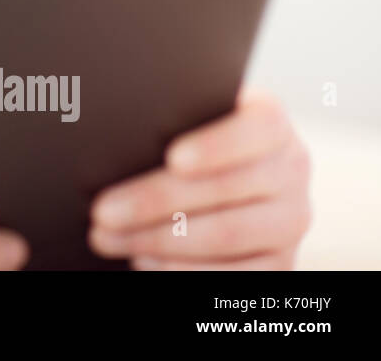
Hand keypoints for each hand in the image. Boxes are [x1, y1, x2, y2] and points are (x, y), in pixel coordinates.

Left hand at [87, 86, 311, 268]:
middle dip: (154, 201)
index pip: (257, 128)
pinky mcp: (282, 261)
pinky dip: (183, 270)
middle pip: (225, 188)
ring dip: (158, 240)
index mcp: (270, 123)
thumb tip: (114, 129)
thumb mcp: (187, 118)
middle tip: (101, 211)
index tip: (172, 159)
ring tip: (107, 237)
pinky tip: (143, 260)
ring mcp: (291, 218)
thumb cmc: (186, 137)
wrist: (223, 176)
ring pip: (226, 234)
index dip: (216, 145)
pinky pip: (237, 275)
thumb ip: (169, 118)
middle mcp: (291, 169)